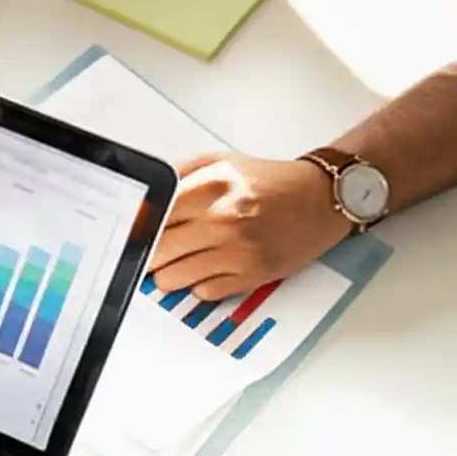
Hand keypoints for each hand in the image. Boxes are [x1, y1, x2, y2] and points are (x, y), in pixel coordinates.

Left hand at [148, 153, 350, 299]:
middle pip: (156, 251)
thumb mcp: (221, 163)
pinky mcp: (251, 275)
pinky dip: (199, 285)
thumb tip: (142, 202)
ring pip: (172, 279)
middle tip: (156, 250)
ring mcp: (237, 250)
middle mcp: (223, 219)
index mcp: (212, 187)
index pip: (153, 216)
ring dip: (170, 273)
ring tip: (182, 260)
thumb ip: (178, 176)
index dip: (140, 228)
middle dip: (150, 254)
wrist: (321, 199)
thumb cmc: (270, 182)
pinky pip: (202, 292)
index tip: (135, 234)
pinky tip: (209, 268)